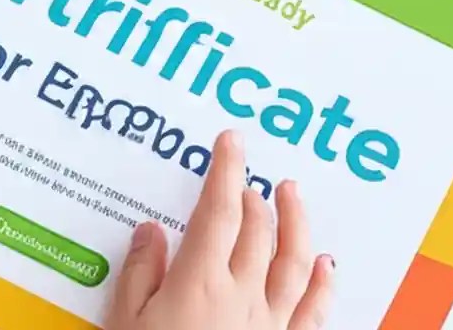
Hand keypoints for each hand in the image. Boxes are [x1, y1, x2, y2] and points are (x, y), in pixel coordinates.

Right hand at [106, 130, 333, 329]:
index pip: (218, 211)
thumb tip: (151, 232)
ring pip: (294, 260)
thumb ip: (140, 275)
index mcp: (200, 282)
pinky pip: (314, 310)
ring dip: (296, 221)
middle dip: (251, 194)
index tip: (232, 141)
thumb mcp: (125, 325)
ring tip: (293, 193)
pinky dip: (325, 281)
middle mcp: (242, 295)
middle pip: (256, 229)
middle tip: (245, 175)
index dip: (226, 170)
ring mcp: (269, 323)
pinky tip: (328, 263)